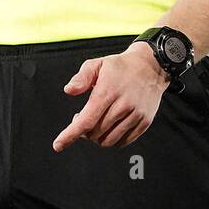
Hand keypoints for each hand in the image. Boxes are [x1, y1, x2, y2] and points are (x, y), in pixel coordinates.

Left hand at [52, 42, 170, 151]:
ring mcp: (135, 115)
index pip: (86, 120)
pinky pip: (124, 141)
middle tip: (81, 118)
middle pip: (96, 133)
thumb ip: (81, 77)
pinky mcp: (145, 122)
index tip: (58, 145)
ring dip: (97, 137)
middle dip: (83, 131)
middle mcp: (123, 105)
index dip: (71, 134)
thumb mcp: (97, 64)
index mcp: (108, 91)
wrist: (151, 67)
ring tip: (96, 123)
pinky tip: (109, 127)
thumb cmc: (120, 66)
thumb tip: (68, 91)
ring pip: (109, 140)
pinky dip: (113, 139)